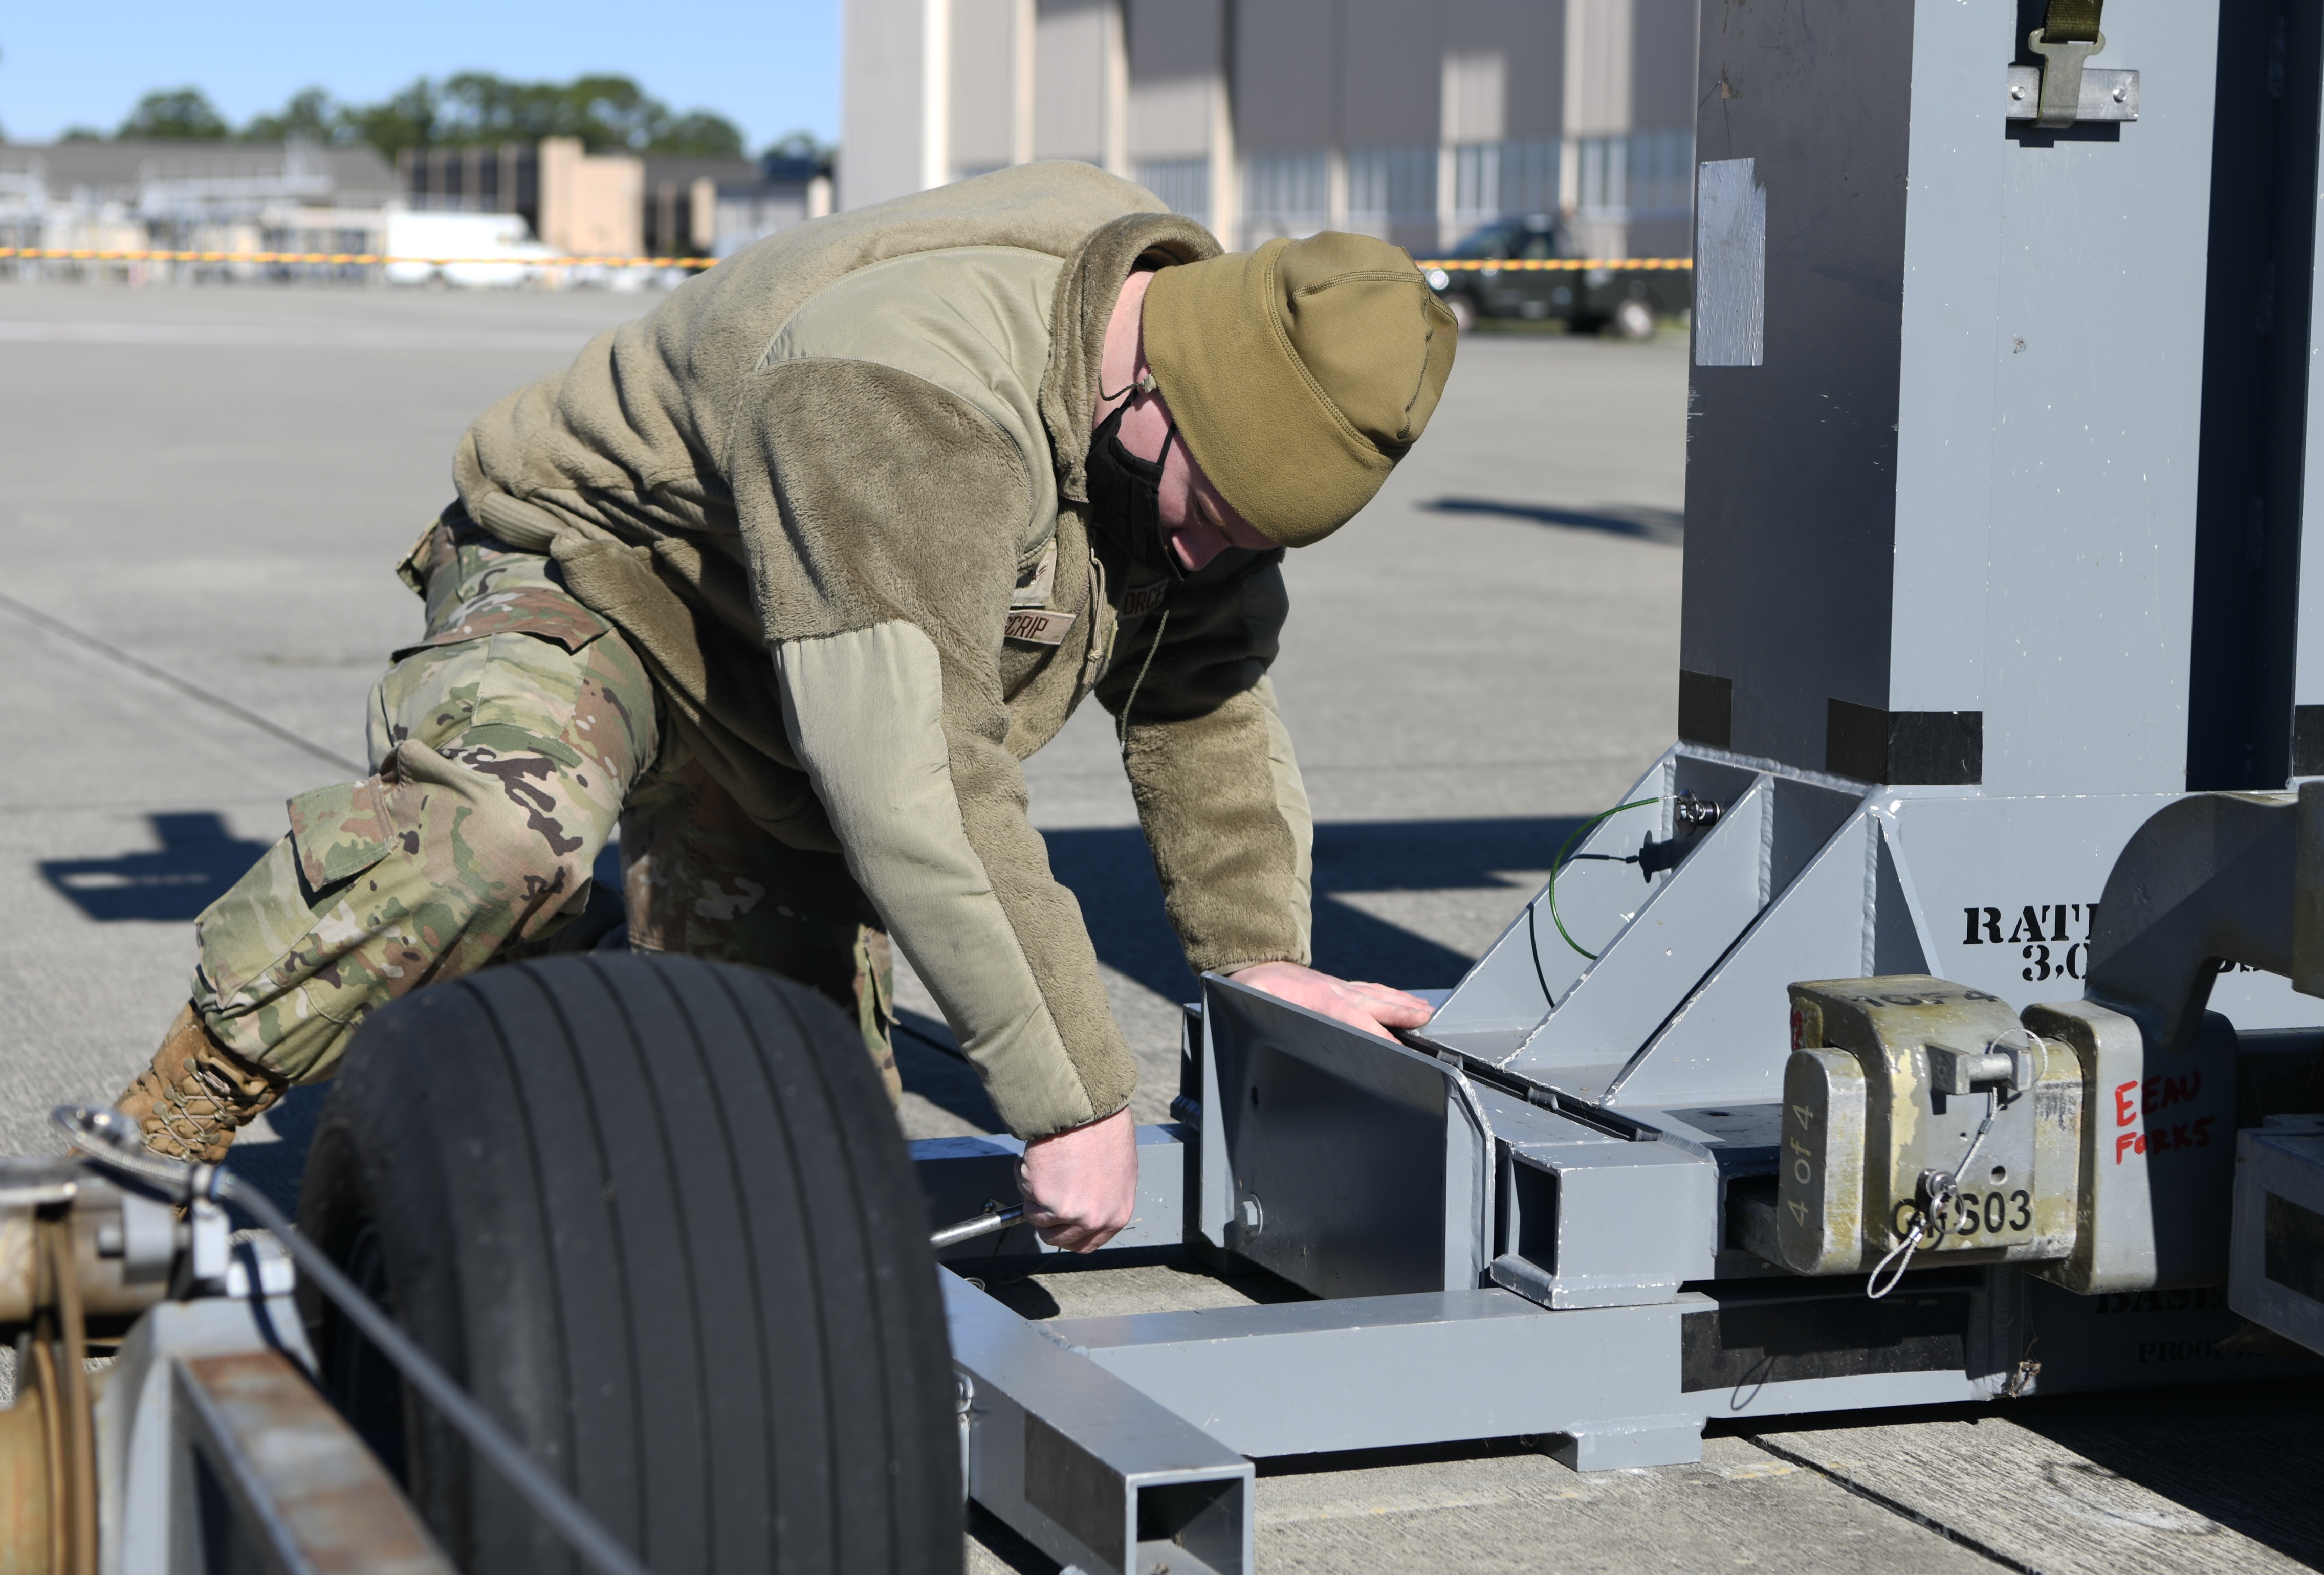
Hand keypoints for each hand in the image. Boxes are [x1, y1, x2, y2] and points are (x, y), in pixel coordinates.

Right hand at [1017, 1106, 1137, 1252]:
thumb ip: (1101, 1201)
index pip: (1084, 1244)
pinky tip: (1041, 1153)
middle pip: (1054, 1237)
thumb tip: (1081, 1210)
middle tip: (1044, 1194)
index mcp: (1115, 1216)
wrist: (1090, 1109)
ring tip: (1048, 1164)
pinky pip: (1023, 1189)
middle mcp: (1091, 1219)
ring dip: (1034, 1191)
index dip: (1066, 1234)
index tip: (1058, 1224)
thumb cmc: (1106, 1132)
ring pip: (1034, 1214)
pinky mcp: (1041, 1194)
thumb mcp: (1118, 1175)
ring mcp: (1065, 1209)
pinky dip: (1024, 1172)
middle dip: (1044, 1218)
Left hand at [1226, 961, 1432, 1042]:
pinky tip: (1404, 1000)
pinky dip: (1391, 995)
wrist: (1253, 960)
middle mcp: (1334, 990)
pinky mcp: (1339, 986)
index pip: (1353, 1017)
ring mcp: (1339, 986)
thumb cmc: (1252, 986)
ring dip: (1403, 1004)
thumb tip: (1272, 1019)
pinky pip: (1371, 990)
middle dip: (1402, 1013)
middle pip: (1375, 1003)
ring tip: (1426, 1013)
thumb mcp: (1254, 998)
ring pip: (1377, 995)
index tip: (1397, 1047)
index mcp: (1318, 998)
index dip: (1376, 1033)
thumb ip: (1266, 1008)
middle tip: (1426, 1021)